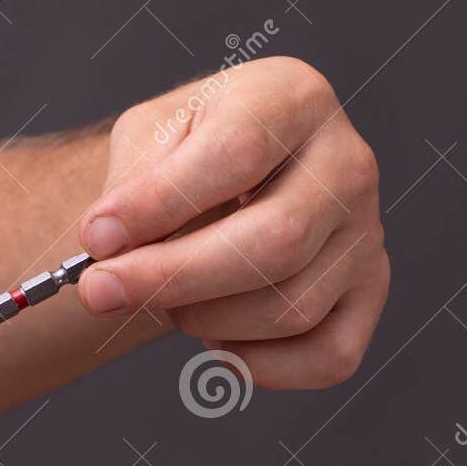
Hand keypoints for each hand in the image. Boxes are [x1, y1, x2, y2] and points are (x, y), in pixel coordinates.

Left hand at [77, 56, 388, 388]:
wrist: (232, 172)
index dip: (159, 205)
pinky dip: (261, 366)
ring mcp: (367, 234)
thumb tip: (111, 244)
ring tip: (170, 299)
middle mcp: (348, 164)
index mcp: (294, 100)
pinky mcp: (369, 293)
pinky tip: (220, 340)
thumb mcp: (151, 136)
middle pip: (276, 242)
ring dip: (207, 321)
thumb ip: (132, 184)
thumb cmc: (191, 152)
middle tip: (102, 292)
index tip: (97, 238)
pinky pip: (327, 357)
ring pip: (290, 307)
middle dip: (173, 279)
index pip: (237, 155)